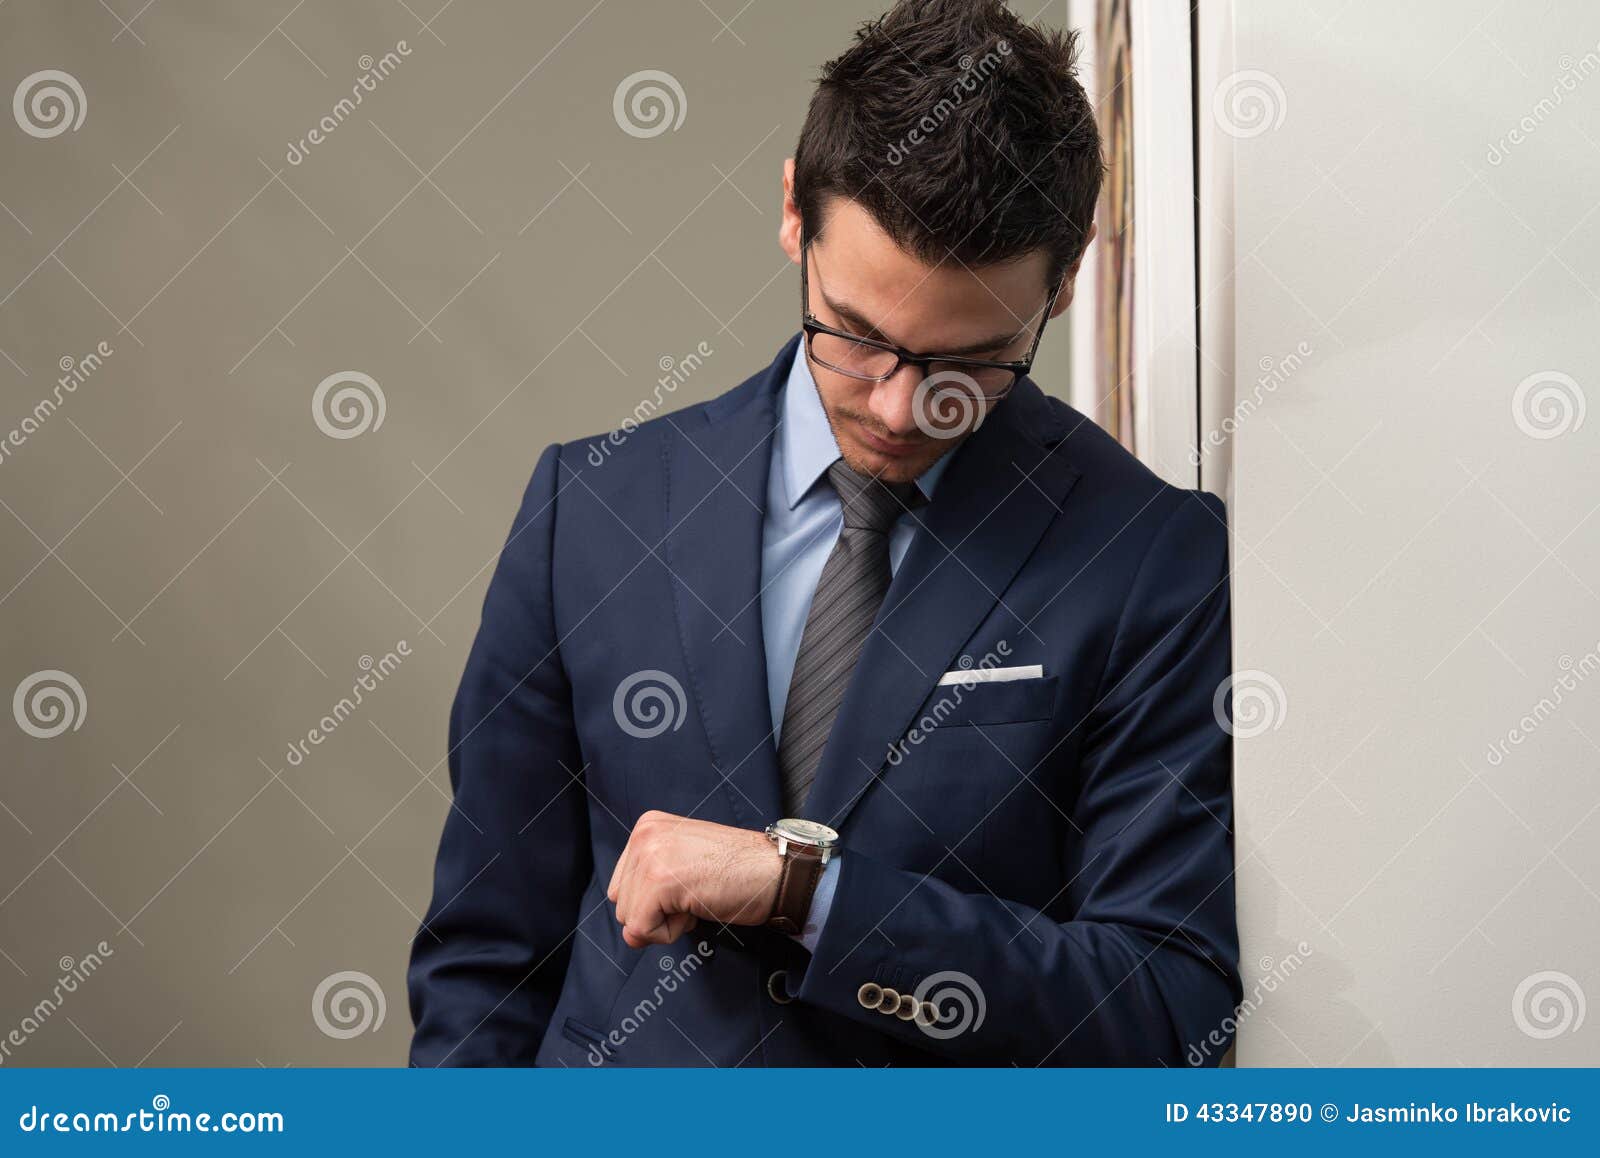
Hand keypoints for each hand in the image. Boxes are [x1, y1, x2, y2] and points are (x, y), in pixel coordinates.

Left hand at [606, 811, 781, 948]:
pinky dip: (671, 933)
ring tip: (697, 898)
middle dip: (657, 912)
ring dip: (666, 922)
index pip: (623, 884)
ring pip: (630, 919)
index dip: (655, 900)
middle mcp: (644, 835)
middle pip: (622, 903)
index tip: (689, 885)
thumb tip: (630, 932)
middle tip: (695, 893)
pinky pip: (642, 930)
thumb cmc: (739, 871)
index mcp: (649, 826)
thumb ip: (650, 883)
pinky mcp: (659, 882)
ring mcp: (650, 856)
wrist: (775, 873)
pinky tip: (696, 908)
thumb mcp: (683, 862)